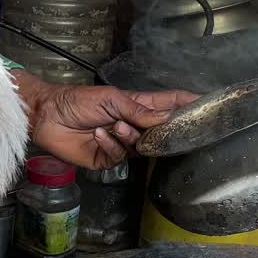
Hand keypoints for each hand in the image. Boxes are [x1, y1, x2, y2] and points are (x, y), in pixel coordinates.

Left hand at [13, 69, 197, 168]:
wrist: (49, 116)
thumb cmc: (77, 101)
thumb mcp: (112, 99)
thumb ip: (140, 110)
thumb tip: (167, 119)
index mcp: (138, 106)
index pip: (169, 105)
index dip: (188, 104)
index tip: (208, 105)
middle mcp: (134, 125)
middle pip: (161, 131)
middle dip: (163, 131)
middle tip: (162, 129)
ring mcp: (123, 143)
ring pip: (142, 147)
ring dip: (129, 137)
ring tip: (114, 126)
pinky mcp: (108, 158)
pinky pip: (121, 156)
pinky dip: (112, 145)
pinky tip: (100, 135)